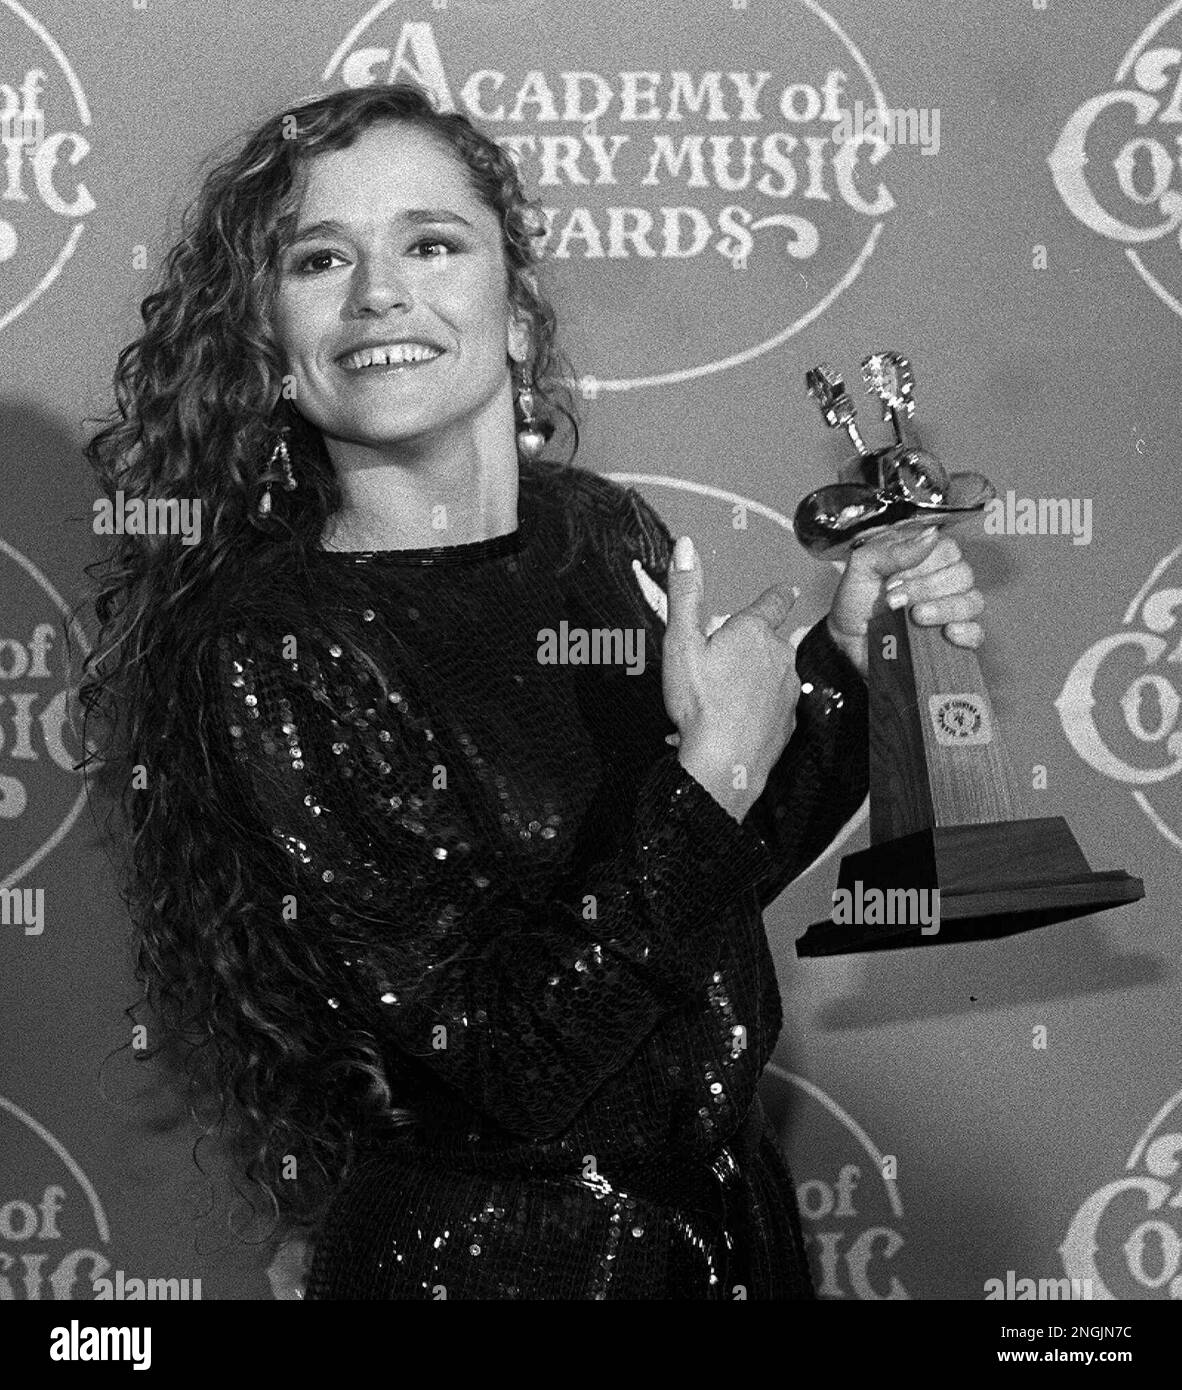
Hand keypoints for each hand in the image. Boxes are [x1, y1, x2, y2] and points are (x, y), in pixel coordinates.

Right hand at [663, 535, 800, 821]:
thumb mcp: (681, 642)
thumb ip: (685, 592)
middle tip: (717, 666)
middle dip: (749, 648)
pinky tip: (732, 722)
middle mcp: (780, 655)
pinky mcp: (789, 720)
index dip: (777, 595)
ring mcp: (789, 689)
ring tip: (718, 699)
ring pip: (772, 675)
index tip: (784, 591)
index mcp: (753, 631)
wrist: (724, 763)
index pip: (774, 602)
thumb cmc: (700, 703)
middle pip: (769, 641)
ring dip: (752, 681)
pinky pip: (772, 706)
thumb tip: (686, 547)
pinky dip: (756, 710)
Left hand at [825, 525, 985, 676]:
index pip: (949, 550)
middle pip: (963, 575)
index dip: (924, 565)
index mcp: (926, 560)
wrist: (845, 643)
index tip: (891, 582)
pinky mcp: (953, 641)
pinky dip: (967, 632)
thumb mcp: (863, 568)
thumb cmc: (856, 602)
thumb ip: (894, 551)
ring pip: (973, 602)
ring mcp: (951, 612)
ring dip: (944, 608)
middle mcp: (944, 582)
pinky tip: (947, 633)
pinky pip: (977, 634)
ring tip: (915, 617)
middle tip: (894, 601)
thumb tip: (930, 535)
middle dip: (927, 588)